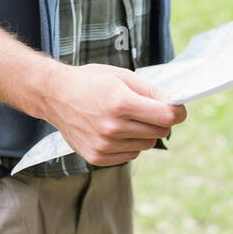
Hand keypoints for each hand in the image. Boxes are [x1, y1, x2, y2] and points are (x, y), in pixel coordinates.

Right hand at [44, 63, 186, 166]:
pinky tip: (116, 130)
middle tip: (149, 109)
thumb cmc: (90, 82)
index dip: (177, 112)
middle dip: (160, 120)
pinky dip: (130, 143)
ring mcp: (104, 145)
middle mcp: (113, 127)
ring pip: (147, 145)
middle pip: (159, 132)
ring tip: (127, 118)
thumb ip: (150, 90)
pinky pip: (131, 154)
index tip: (177, 108)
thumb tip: (174, 102)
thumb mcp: (122, 76)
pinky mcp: (97, 157)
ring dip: (145, 133)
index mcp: (121, 103)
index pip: (166, 117)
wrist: (55, 96)